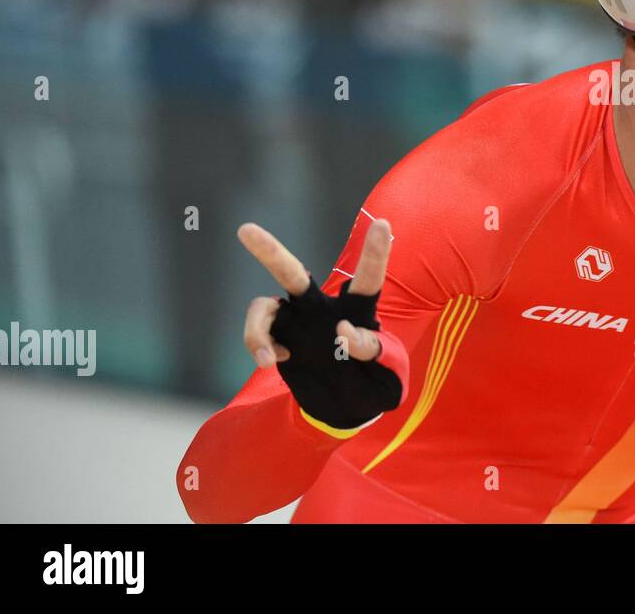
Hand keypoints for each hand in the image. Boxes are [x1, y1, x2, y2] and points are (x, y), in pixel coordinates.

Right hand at [239, 219, 401, 428]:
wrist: (348, 410)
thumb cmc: (376, 385)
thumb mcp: (389, 374)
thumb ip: (376, 351)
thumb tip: (342, 330)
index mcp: (360, 311)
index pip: (368, 279)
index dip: (375, 252)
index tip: (382, 224)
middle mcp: (325, 308)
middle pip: (294, 275)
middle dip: (270, 252)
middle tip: (245, 230)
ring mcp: (298, 322)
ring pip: (263, 304)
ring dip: (255, 327)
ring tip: (268, 359)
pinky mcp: (279, 339)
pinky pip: (257, 332)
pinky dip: (258, 344)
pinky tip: (274, 361)